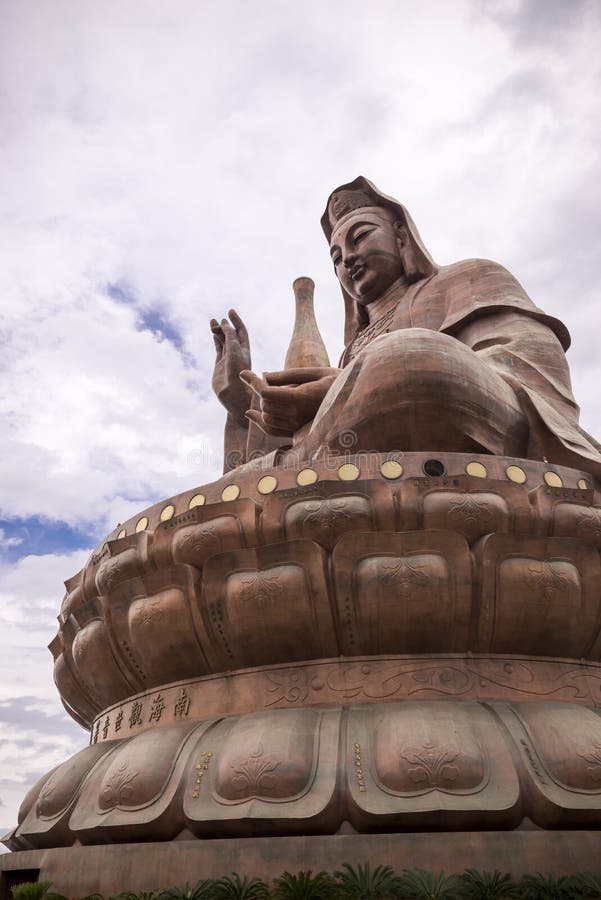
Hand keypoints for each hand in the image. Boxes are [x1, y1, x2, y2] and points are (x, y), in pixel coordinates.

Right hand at [211, 310, 251, 424]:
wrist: (233, 394)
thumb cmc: (237, 373)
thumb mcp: (234, 351)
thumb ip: (229, 336)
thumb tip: (224, 323)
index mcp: (244, 350)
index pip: (241, 332)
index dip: (236, 321)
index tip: (230, 311)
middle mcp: (237, 353)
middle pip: (231, 335)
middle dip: (225, 326)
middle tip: (218, 319)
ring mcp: (228, 359)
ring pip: (223, 341)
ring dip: (218, 331)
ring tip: (212, 322)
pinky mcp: (219, 365)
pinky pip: (218, 349)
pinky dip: (215, 340)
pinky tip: (212, 333)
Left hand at [240, 367, 339, 436]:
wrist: (359, 404)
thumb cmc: (341, 383)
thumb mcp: (316, 373)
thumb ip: (289, 375)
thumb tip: (264, 376)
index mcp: (304, 398)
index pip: (268, 393)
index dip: (253, 382)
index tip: (244, 373)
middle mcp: (300, 416)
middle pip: (266, 405)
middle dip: (260, 390)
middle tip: (263, 378)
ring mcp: (299, 427)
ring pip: (267, 418)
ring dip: (262, 404)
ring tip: (267, 390)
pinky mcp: (299, 433)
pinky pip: (273, 431)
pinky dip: (260, 423)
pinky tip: (251, 414)